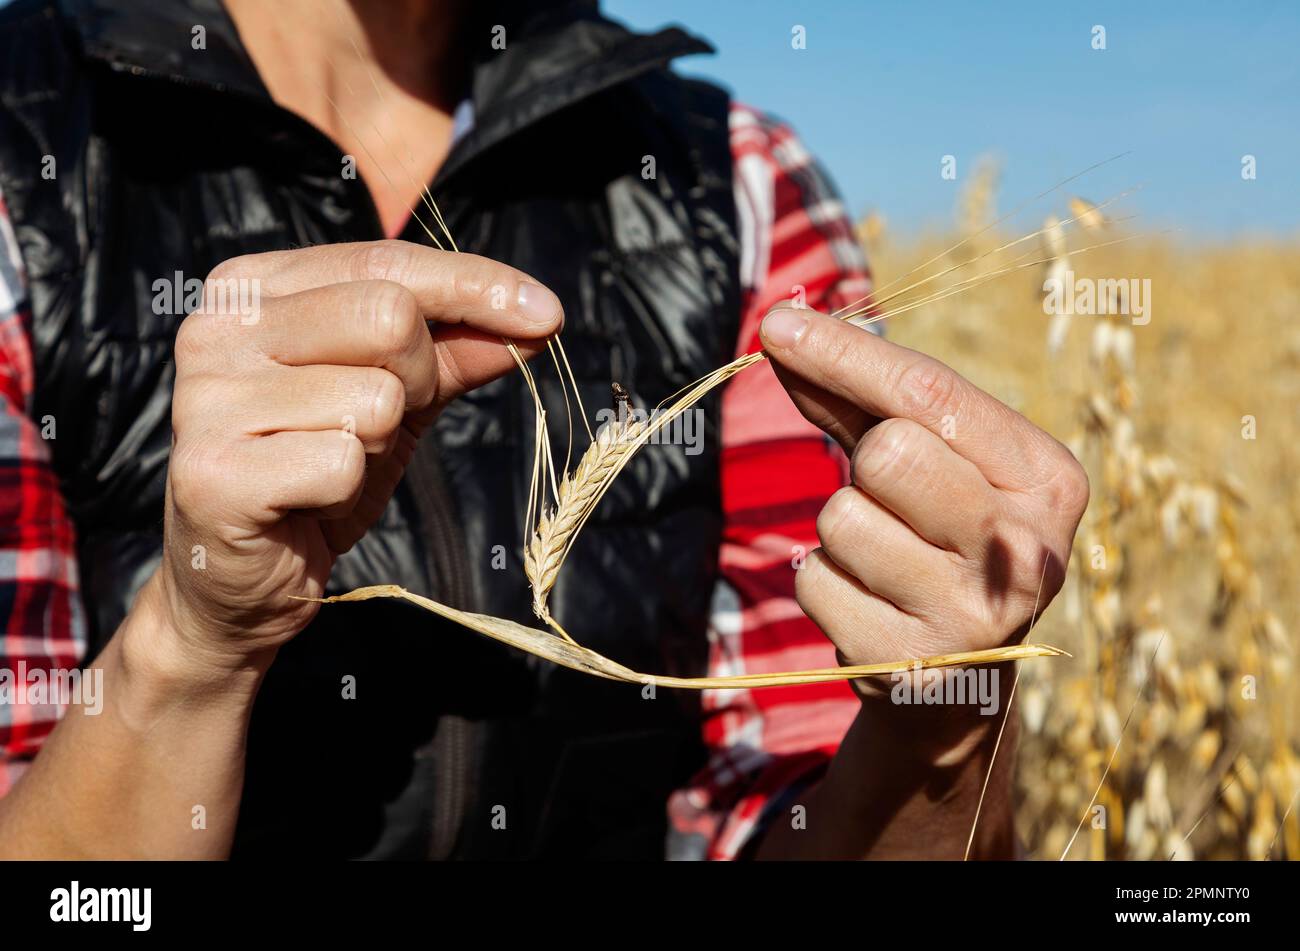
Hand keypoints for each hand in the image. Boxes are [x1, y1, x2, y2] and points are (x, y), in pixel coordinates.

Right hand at [150, 240, 561, 676]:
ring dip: (378, 444)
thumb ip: (456, 352)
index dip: (475, 285)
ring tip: (329, 466)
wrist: (238, 582)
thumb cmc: (314, 475)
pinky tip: (304, 502)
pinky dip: (344, 492)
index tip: (546, 314)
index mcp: (251, 289)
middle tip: (383, 427)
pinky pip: (341, 463)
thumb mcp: (397, 400)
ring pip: (374, 397)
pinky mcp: (213, 472)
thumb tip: (537, 320)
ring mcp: (206, 398)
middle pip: (387, 316)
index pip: (385, 260)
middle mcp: (217, 328)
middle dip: (419, 378)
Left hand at [760, 307, 1088, 745]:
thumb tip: (783, 329)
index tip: (777, 324)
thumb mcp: (928, 460)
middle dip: (863, 465)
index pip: (933, 393)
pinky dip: (821, 581)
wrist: (957, 679)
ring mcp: (971, 618)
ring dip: (840, 529)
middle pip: (887, 453)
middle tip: (891, 499)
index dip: (844, 353)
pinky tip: (867, 601)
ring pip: (841, 519)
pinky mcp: (907, 664)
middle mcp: (1026, 551)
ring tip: (882, 558)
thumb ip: (862, 397)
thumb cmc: (937, 536)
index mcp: (1049, 480)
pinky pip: (813, 581)